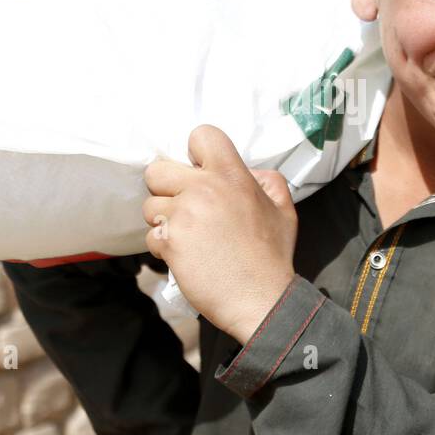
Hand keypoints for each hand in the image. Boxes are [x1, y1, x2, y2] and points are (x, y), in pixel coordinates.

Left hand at [143, 125, 297, 343]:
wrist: (261, 299)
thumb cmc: (272, 256)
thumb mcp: (284, 209)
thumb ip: (268, 181)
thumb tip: (250, 171)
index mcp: (232, 176)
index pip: (200, 135)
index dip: (195, 153)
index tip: (199, 172)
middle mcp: (204, 189)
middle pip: (157, 170)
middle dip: (166, 188)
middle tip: (184, 208)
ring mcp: (184, 215)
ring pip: (150, 206)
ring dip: (163, 221)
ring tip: (187, 237)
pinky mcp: (170, 241)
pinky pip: (152, 236)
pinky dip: (164, 247)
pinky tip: (186, 257)